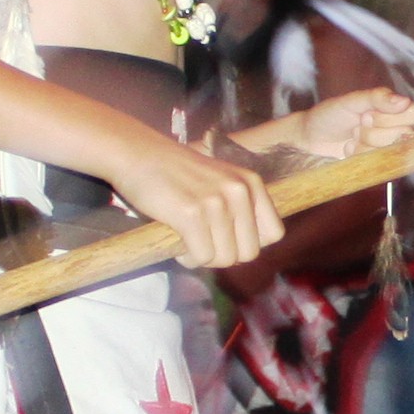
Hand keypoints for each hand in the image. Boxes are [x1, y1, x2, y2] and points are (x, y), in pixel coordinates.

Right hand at [107, 133, 280, 273]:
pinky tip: (176, 239)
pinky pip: (201, 257)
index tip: (227, 239)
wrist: (139, 154)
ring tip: (187, 239)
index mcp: (251, 182)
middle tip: (202, 242)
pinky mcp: (191, 214)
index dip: (249, 243)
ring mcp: (216, 202)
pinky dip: (187, 257)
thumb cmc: (178, 174)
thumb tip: (246, 251)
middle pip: (249, 253)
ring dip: (203, 257)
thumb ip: (240, 208)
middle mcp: (239, 191)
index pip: (273, 233)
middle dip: (224, 255)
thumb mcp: (221, 181)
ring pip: (224, 259)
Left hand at [284, 89, 413, 163]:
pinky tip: (349, 150)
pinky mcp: (377, 165)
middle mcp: (393, 128)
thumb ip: (378, 98)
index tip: (367, 114)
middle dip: (375, 131)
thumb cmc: (330, 115)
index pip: (413, 113)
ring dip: (366, 144)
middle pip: (404, 134)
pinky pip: (380, 164)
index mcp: (391, 109)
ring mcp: (385, 148)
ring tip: (351, 137)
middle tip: (358, 125)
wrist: (308, 139)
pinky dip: (361, 156)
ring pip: (392, 150)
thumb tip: (404, 100)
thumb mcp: (352, 101)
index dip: (391, 117)